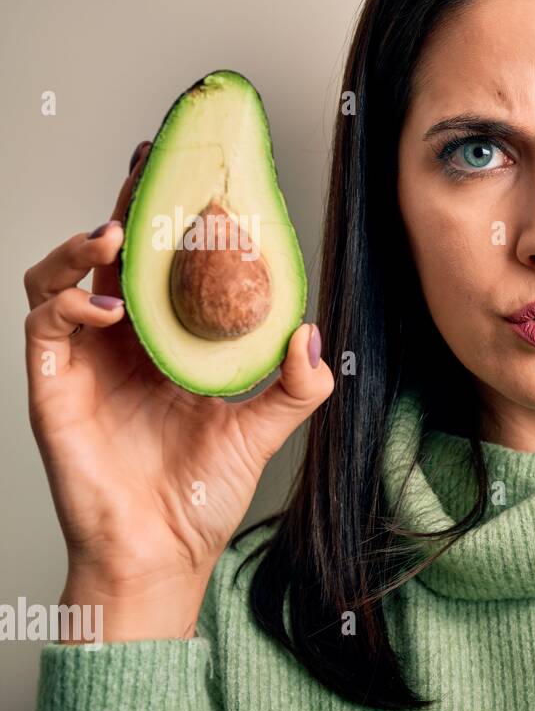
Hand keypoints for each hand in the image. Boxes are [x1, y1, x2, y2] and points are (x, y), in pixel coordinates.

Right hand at [24, 141, 334, 642]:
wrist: (163, 548)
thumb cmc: (203, 491)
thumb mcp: (264, 428)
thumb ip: (296, 384)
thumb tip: (313, 331)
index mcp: (171, 341)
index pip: (170, 263)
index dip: (179, 217)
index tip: (203, 174)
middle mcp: (125, 340)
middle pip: (116, 252)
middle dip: (131, 202)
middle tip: (153, 162)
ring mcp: (86, 359)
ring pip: (64, 274)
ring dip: (86, 245)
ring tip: (118, 235)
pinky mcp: (54, 383)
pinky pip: (45, 322)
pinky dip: (69, 300)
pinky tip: (106, 306)